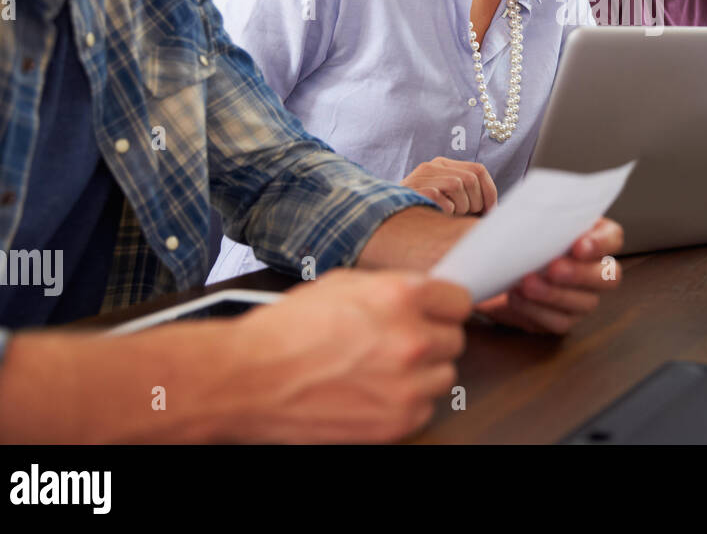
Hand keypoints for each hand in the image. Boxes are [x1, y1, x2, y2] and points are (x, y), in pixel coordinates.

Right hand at [233, 269, 470, 441]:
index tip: (434, 313)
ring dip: (422, 372)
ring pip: (444, 376)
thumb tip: (424, 293)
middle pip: (454, 338)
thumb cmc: (286, 329)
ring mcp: (407, 385)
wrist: (248, 379)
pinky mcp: (397, 421)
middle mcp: (412, 339)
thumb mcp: (343, 285)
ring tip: (383, 368)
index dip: (442, 306)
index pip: (459, 300)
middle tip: (398, 341)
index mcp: (401, 296)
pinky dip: (406, 402)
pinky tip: (375, 391)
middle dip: (430, 338)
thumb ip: (392, 287)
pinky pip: (425, 408)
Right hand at [400, 157, 497, 215]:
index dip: (490, 192)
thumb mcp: (447, 199)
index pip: (478, 170)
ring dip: (461, 207)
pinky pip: (443, 199)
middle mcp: (433, 165)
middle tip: (467, 216)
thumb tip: (497, 211)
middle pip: (471, 179)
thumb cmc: (425, 213)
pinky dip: (447, 211)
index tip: (491, 211)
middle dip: (476, 203)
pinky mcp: (414, 189)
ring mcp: (422, 176)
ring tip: (451, 216)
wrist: (388, 217)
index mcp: (444, 165)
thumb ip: (468, 197)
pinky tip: (439, 216)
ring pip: (459, 186)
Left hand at [476, 218, 623, 334]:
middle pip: (608, 277)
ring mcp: (583, 298)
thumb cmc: (520, 237)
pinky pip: (559, 322)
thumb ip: (534, 213)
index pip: (613, 238)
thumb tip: (513, 201)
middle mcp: (596, 270)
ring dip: (554, 294)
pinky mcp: (564, 319)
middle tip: (553, 268)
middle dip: (579, 273)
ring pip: (585, 303)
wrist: (499, 268)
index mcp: (594, 237)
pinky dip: (536, 310)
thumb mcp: (527, 219)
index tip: (578, 246)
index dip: (601, 243)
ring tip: (526, 283)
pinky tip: (517, 297)